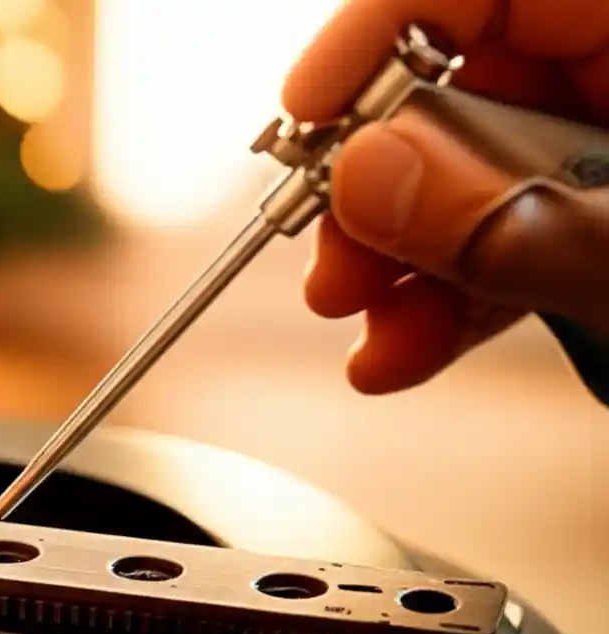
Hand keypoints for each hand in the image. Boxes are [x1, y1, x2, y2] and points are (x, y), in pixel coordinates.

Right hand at [283, 0, 608, 393]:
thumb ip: (509, 223)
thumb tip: (368, 175)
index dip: (385, 27)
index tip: (309, 108)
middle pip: (462, 83)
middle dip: (374, 177)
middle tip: (331, 240)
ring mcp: (605, 167)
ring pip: (462, 173)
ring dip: (389, 254)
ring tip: (354, 312)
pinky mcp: (591, 232)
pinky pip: (497, 241)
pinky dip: (441, 301)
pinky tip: (402, 346)